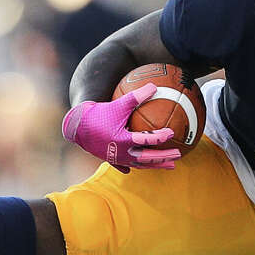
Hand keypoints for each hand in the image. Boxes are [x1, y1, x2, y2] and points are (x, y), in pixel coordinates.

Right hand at [61, 83, 180, 172]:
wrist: (75, 126)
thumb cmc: (97, 114)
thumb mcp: (118, 104)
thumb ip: (137, 96)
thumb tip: (154, 86)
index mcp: (124, 141)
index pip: (147, 141)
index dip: (161, 137)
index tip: (172, 133)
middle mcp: (121, 153)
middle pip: (147, 158)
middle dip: (164, 158)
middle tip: (179, 155)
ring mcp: (116, 159)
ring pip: (140, 164)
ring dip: (155, 165)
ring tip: (169, 165)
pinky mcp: (110, 160)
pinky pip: (124, 166)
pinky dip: (132, 167)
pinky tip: (136, 168)